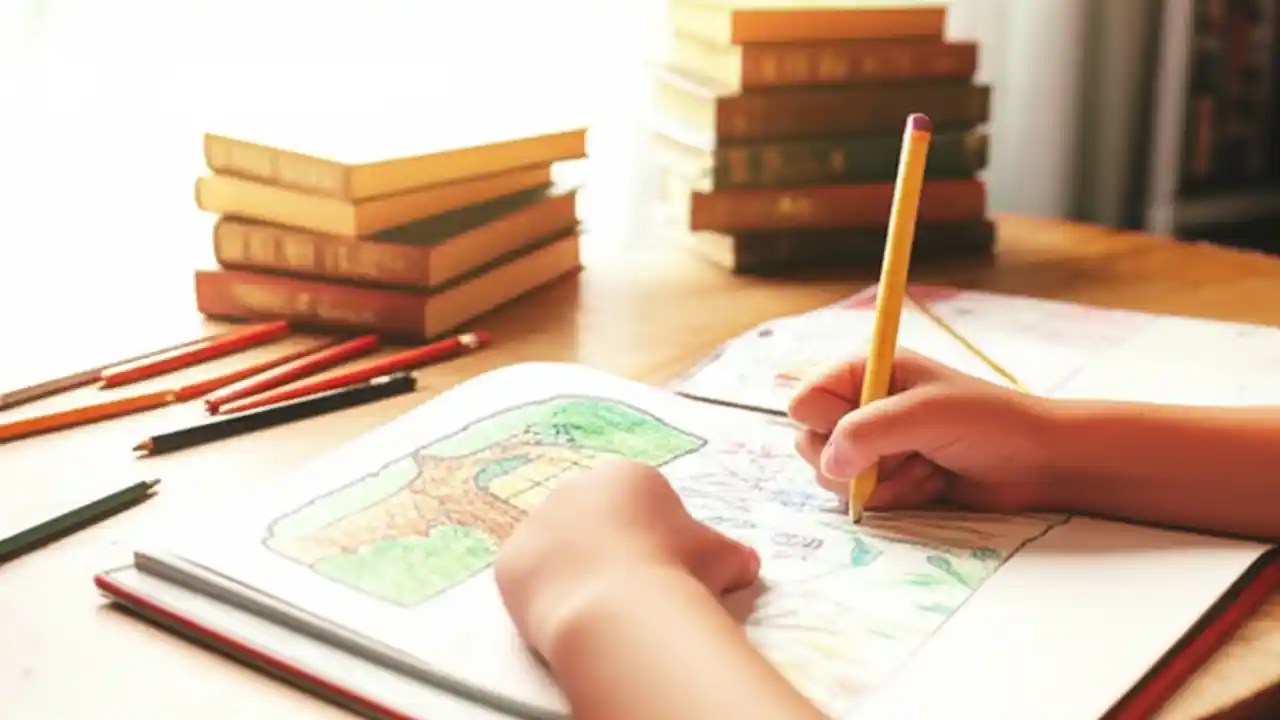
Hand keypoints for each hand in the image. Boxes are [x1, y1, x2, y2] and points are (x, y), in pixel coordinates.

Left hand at [494, 459, 759, 661]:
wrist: (617, 607)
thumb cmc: (677, 571)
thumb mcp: (723, 558)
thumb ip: (732, 553)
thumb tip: (747, 562)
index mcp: (627, 475)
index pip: (641, 503)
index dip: (658, 537)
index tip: (667, 567)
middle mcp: (575, 487)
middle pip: (596, 520)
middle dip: (612, 547)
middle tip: (632, 588)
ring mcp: (536, 521)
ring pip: (560, 547)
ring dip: (575, 568)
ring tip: (600, 605)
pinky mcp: (510, 559)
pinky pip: (530, 576)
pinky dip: (546, 593)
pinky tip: (570, 613)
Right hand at [787, 352, 1057, 511]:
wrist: (1037, 464)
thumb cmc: (990, 424)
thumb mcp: (926, 415)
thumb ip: (868, 432)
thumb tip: (826, 464)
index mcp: (866, 372)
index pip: (804, 401)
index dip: (826, 422)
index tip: (864, 428)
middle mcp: (863, 405)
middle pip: (810, 443)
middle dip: (854, 461)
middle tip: (901, 454)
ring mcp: (874, 445)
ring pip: (832, 476)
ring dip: (879, 482)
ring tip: (924, 468)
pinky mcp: (886, 479)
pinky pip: (860, 499)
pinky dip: (893, 498)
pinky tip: (929, 485)